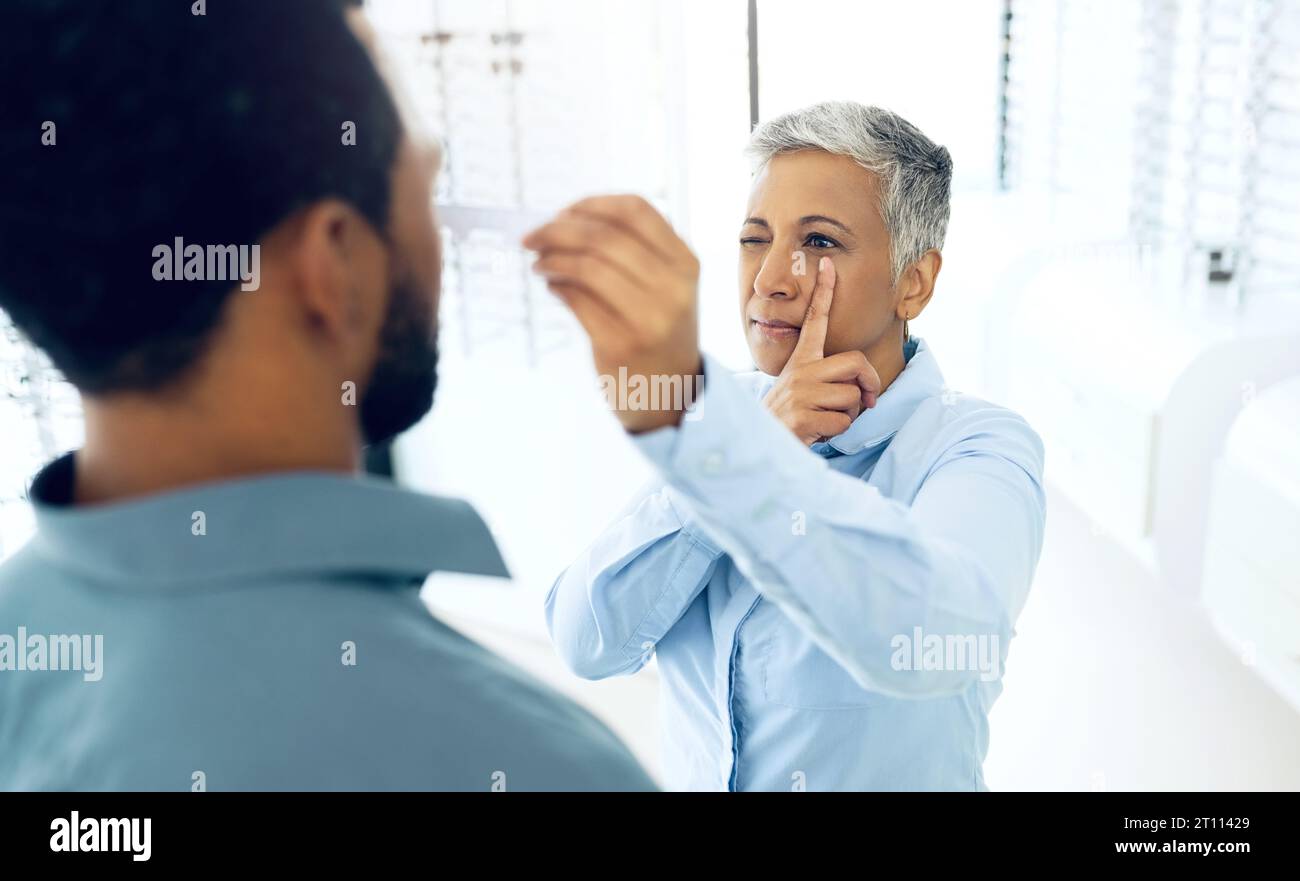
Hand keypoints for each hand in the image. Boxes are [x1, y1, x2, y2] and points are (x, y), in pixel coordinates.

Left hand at [523, 195, 701, 433]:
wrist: (672, 395)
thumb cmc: (659, 330)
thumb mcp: (666, 286)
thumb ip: (633, 251)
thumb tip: (565, 221)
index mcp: (685, 263)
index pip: (635, 210)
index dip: (592, 204)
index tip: (564, 212)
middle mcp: (673, 288)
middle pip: (604, 236)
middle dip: (557, 230)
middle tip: (532, 236)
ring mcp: (648, 318)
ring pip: (588, 266)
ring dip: (552, 258)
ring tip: (538, 262)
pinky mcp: (620, 344)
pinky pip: (577, 300)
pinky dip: (556, 285)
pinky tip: (551, 285)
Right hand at [763, 257, 880, 445]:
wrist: (761, 442)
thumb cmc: (789, 415)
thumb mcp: (802, 389)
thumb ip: (830, 381)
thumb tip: (867, 394)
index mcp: (800, 359)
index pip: (814, 320)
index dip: (823, 292)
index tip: (828, 265)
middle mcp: (801, 371)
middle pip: (856, 361)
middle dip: (870, 382)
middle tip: (868, 400)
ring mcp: (801, 393)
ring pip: (853, 397)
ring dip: (850, 415)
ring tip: (826, 419)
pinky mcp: (804, 416)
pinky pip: (843, 422)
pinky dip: (837, 432)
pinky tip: (817, 432)